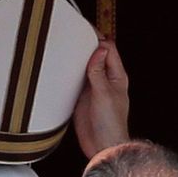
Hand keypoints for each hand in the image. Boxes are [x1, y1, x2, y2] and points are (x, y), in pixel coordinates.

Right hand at [73, 39, 129, 158]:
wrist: (102, 147)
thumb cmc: (111, 124)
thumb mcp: (103, 94)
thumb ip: (98, 72)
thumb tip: (99, 50)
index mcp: (117, 77)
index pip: (109, 50)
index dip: (98, 38)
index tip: (84, 30)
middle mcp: (106, 81)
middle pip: (96, 57)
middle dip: (86, 47)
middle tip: (71, 36)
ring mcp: (93, 89)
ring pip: (85, 68)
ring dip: (76, 61)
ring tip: (63, 49)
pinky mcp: (82, 98)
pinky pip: (75, 82)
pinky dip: (69, 75)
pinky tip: (60, 69)